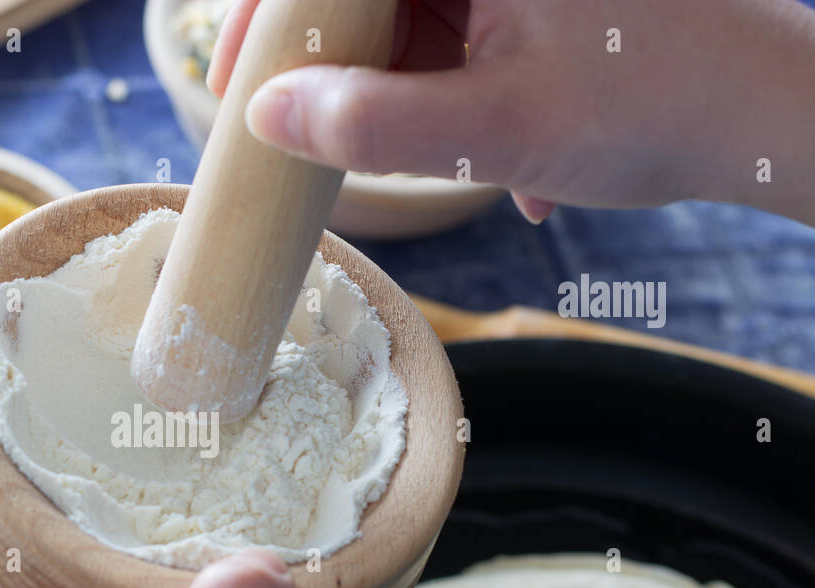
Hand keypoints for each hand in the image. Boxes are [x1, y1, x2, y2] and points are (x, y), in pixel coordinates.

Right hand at [210, 0, 814, 225]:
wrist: (767, 115)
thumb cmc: (655, 105)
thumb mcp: (496, 130)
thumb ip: (373, 126)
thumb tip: (270, 115)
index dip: (266, 18)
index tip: (234, 85)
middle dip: (329, 66)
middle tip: (297, 137)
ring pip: (408, 16)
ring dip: (397, 93)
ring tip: (423, 161)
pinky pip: (456, 33)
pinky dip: (451, 94)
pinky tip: (487, 154)